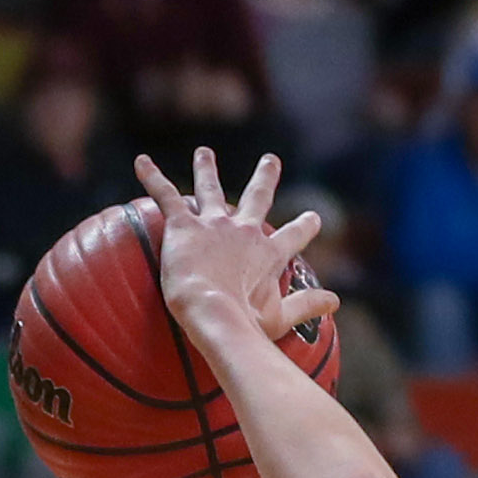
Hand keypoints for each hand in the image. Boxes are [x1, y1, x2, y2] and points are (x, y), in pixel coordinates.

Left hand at [134, 149, 336, 346]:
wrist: (214, 315)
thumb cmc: (246, 323)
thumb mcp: (281, 317)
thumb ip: (307, 305)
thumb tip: (336, 302)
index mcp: (268, 254)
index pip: (293, 236)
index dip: (305, 226)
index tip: (314, 217)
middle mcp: (244, 231)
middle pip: (257, 196)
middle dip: (265, 178)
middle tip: (270, 160)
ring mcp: (214, 224)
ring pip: (209, 188)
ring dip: (206, 169)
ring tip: (204, 154)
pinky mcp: (183, 226)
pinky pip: (166, 194)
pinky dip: (152, 177)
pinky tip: (140, 162)